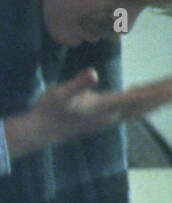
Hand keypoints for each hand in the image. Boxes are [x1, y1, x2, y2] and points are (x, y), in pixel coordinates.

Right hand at [5, 69, 171, 157]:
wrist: (43, 130)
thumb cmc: (50, 109)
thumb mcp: (60, 93)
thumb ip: (77, 84)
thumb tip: (93, 73)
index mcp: (105, 107)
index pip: (138, 98)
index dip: (158, 91)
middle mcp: (113, 115)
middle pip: (146, 104)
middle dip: (165, 94)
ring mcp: (111, 118)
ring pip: (142, 108)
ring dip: (159, 98)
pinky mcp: (107, 118)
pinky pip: (134, 109)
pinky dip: (145, 100)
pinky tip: (146, 93)